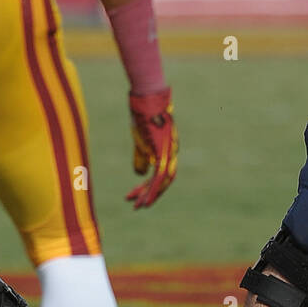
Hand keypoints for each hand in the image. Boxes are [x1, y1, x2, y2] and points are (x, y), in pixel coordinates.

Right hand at [126, 89, 177, 208]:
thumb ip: (142, 158)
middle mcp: (172, 153)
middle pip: (166, 180)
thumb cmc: (142, 117)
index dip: (151, 186)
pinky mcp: (163, 151)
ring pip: (163, 181)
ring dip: (151, 195)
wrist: (146, 99)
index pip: (163, 174)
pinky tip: (144, 197)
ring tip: (139, 206)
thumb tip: (141, 176)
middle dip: (152, 194)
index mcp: (168, 151)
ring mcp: (169, 152)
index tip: (136, 195)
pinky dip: (152, 189)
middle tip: (138, 207)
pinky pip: (160, 175)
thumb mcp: (141, 141)